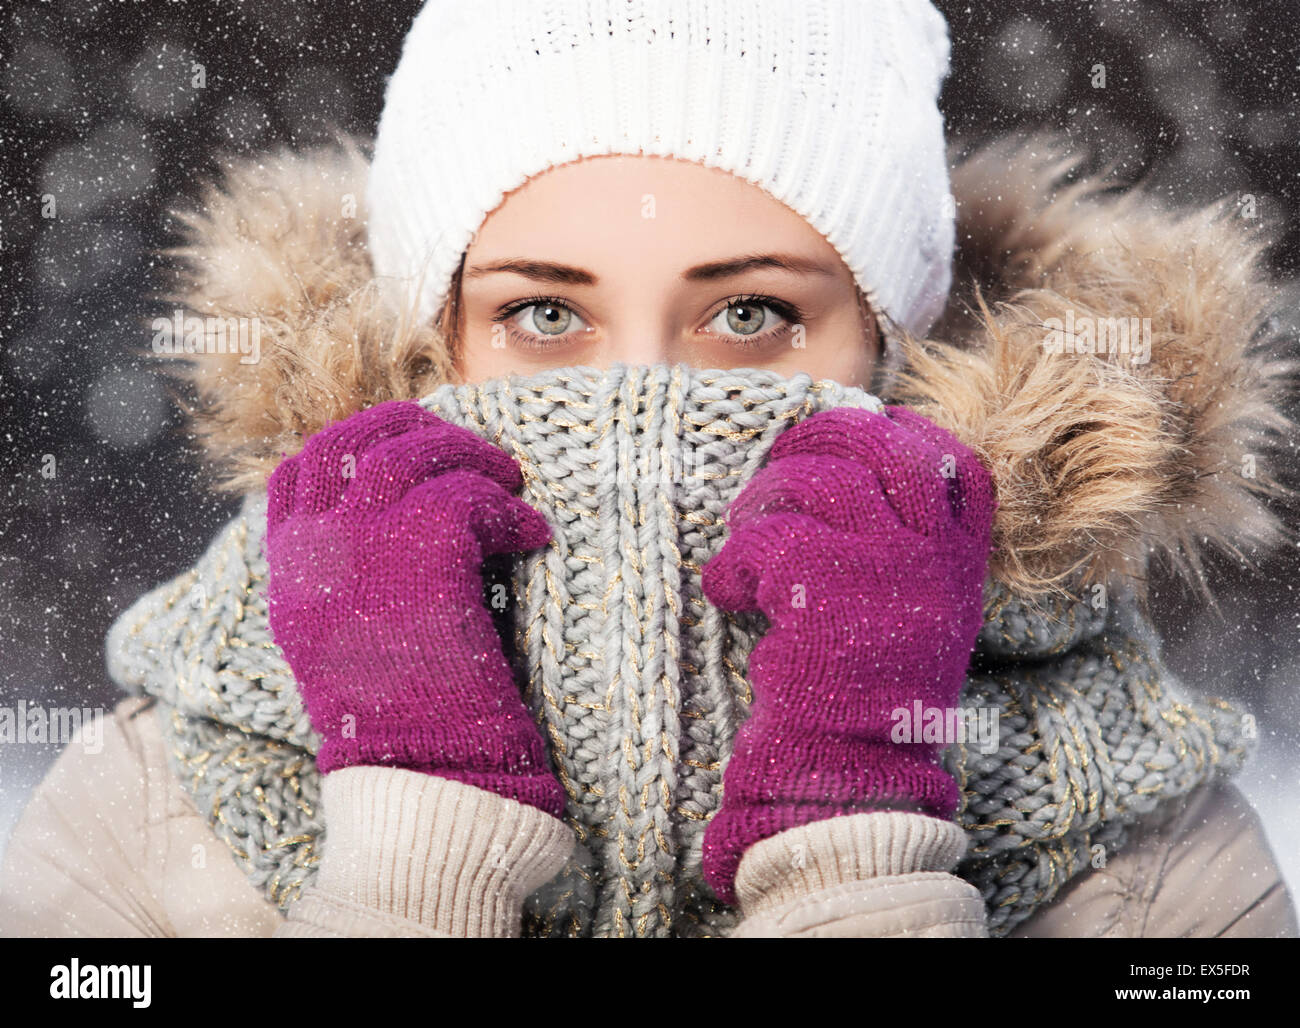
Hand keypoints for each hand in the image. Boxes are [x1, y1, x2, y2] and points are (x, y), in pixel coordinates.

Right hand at [264, 399, 564, 817]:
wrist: (423, 783)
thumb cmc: (405, 720)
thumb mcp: (350, 640)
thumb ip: (353, 575)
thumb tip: (406, 513)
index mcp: (289, 574)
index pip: (300, 470)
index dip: (360, 444)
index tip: (412, 452)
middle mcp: (313, 554)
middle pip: (352, 441)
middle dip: (416, 429)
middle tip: (470, 453)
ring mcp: (360, 552)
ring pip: (412, 455)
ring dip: (472, 459)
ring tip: (511, 485)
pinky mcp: (421, 561)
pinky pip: (468, 497)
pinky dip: (509, 509)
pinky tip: (533, 537)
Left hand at [699, 405, 994, 904]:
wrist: (851, 778)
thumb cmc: (866, 700)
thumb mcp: (914, 622)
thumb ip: (901, 557)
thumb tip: (850, 483)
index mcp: (959, 567)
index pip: (959, 469)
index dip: (909, 436)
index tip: (864, 433)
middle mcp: (933, 561)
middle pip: (885, 450)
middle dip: (824, 438)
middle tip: (782, 461)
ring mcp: (884, 570)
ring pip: (819, 481)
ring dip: (766, 496)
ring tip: (744, 532)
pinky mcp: (823, 590)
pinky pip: (766, 538)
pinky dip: (732, 562)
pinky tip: (727, 592)